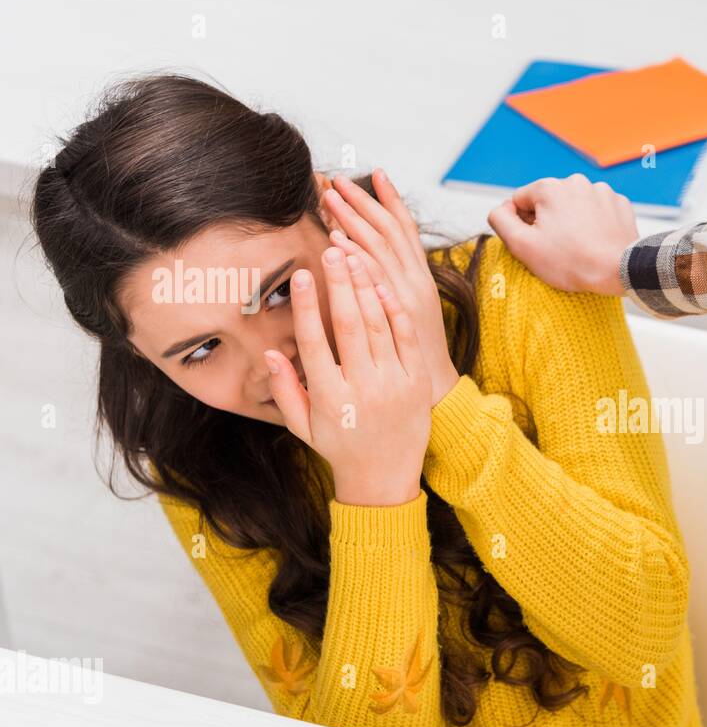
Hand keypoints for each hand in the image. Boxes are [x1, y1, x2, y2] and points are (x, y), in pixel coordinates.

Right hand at [265, 247, 431, 506]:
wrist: (386, 477)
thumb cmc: (339, 447)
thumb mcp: (302, 426)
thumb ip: (285, 389)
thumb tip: (269, 350)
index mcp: (330, 399)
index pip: (315, 344)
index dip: (308, 306)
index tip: (303, 275)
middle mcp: (363, 389)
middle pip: (350, 326)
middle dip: (340, 284)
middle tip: (331, 249)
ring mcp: (394, 384)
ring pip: (379, 326)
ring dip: (367, 288)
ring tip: (355, 257)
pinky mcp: (417, 382)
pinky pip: (406, 338)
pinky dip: (394, 310)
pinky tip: (382, 284)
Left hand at [321, 170, 460, 406]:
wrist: (430, 396)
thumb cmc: (416, 359)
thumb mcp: (412, 315)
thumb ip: (395, 285)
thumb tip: (371, 257)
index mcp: (422, 279)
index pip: (407, 228)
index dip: (392, 199)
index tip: (374, 172)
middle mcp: (417, 283)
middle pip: (389, 231)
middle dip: (362, 202)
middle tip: (335, 180)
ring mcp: (406, 300)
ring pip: (380, 250)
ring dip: (353, 221)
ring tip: (329, 199)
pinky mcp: (394, 319)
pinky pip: (374, 283)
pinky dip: (357, 259)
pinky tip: (337, 241)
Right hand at [487, 173, 637, 295]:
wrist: (618, 270)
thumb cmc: (572, 262)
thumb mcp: (523, 246)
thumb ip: (500, 221)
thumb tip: (499, 209)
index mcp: (549, 188)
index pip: (520, 201)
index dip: (523, 225)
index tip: (536, 244)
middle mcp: (575, 181)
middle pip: (548, 202)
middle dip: (548, 223)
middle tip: (558, 249)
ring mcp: (600, 191)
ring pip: (573, 206)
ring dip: (571, 222)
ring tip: (579, 246)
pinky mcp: (618, 203)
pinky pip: (596, 211)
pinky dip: (593, 224)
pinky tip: (595, 241)